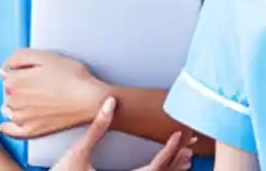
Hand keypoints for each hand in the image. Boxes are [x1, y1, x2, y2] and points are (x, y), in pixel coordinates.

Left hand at [0, 49, 109, 139]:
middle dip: (18, 86)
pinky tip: (7, 124)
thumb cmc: (73, 77)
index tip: (32, 71)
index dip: (21, 70)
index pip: (7, 73)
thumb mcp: (45, 56)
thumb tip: (4, 68)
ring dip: (14, 103)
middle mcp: (14, 101)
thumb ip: (19, 57)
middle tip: (39, 83)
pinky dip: (7, 127)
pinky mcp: (31, 131)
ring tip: (33, 98)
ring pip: (9, 108)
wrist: (90, 100)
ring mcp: (22, 118)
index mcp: (15, 81)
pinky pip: (11, 131)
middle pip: (8, 91)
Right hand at [53, 98, 193, 170]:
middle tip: (189, 143)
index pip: (154, 167)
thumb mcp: (77, 152)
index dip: (169, 150)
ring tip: (184, 157)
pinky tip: (163, 168)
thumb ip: (96, 129)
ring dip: (170, 170)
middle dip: (176, 160)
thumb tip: (110, 102)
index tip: (178, 134)